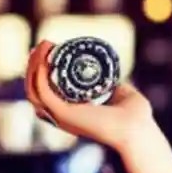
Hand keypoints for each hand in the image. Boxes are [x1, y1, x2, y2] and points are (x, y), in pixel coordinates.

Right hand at [24, 41, 156, 152]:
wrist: (139, 127)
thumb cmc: (135, 116)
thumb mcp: (120, 95)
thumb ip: (114, 87)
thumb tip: (114, 76)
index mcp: (71, 112)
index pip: (45, 92)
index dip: (41, 72)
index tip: (49, 51)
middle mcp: (61, 116)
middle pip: (34, 89)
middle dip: (34, 64)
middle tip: (43, 45)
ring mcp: (60, 116)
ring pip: (33, 90)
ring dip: (33, 65)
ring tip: (43, 46)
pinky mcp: (63, 113)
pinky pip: (42, 91)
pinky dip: (39, 73)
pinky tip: (44, 58)